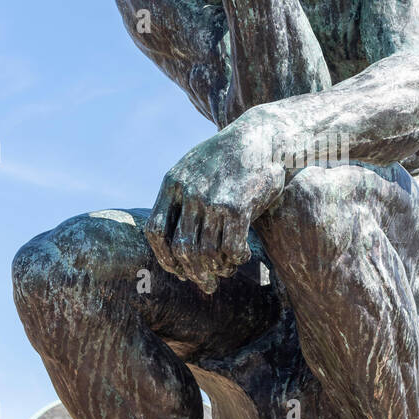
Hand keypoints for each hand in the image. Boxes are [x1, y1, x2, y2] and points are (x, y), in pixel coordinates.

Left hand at [146, 123, 284, 293]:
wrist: (263, 135)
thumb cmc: (229, 158)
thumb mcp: (195, 167)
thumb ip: (180, 195)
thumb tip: (170, 235)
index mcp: (173, 182)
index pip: (156, 231)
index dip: (164, 256)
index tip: (178, 269)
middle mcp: (190, 191)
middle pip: (181, 248)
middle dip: (193, 273)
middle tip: (206, 283)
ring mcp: (213, 199)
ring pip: (206, 253)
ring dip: (217, 269)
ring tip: (226, 270)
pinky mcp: (239, 206)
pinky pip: (231, 248)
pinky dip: (236, 259)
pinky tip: (243, 256)